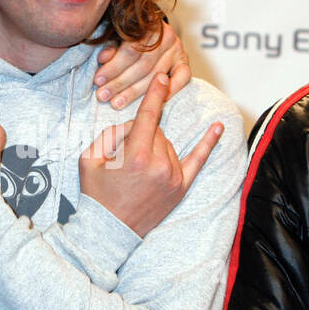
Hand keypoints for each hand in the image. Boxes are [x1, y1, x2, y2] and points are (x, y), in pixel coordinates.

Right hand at [79, 72, 222, 236]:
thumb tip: (133, 125)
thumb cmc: (97, 194)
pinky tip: (219, 127)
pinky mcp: (181, 187)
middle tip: (124, 159)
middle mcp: (159, 165)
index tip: (162, 77)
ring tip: (136, 172)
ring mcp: (173, 177)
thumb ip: (111, 134)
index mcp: (136, 156)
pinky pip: (198, 160)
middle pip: (157, 132)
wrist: (109, 232)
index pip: (149, 116)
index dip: (155, 94)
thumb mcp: (89, 158)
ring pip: (168, 144)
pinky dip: (209, 143)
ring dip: (155, 148)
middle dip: (142, 136)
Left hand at [93, 18, 190, 108]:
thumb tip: (103, 59)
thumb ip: (111, 47)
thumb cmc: (129, 35)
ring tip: (116, 103)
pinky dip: (169, 90)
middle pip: (143, 65)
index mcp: (149, 23)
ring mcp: (178, 49)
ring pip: (156, 75)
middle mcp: (166, 36)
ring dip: (134, 92)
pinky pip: (182, 78)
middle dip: (120, 82)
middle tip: (103, 95)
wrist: (149, 33)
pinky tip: (152, 101)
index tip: (98, 80)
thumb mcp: (116, 36)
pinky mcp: (184, 62)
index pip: (131, 49)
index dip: (114, 66)